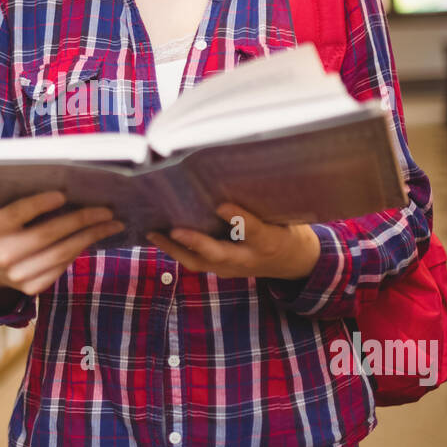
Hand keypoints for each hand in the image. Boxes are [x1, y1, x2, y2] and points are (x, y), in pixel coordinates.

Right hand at [0, 190, 124, 296]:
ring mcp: (17, 275)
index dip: (41, 203)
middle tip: (107, 210)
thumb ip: (21, 198)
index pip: (18, 213)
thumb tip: (65, 184)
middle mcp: (2, 255)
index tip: (65, 194)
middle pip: (48, 234)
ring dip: (91, 236)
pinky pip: (62, 266)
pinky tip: (94, 237)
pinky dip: (80, 249)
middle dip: (82, 220)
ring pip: (62, 253)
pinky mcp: (31, 288)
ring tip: (112, 224)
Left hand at [146, 202, 320, 280]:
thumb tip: (238, 176)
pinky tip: (160, 236)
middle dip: (196, 243)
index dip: (238, 218)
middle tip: (175, 230)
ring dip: (175, 249)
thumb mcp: (285, 217)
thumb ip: (263, 205)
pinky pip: (195, 262)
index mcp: (270, 242)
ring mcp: (232, 269)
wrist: (293, 263)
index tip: (221, 205)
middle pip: (219, 255)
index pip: (254, 230)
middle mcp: (248, 259)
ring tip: (154, 232)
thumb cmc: (287, 230)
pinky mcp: (221, 270)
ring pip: (199, 262)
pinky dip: (176, 251)